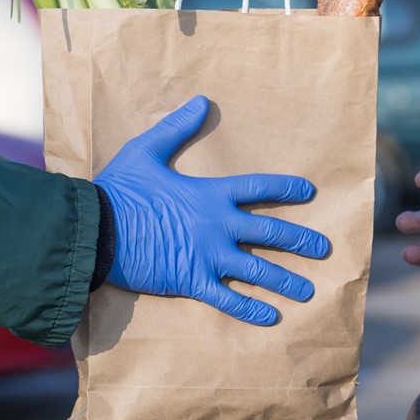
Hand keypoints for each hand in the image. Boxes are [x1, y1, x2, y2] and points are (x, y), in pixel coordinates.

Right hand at [94, 95, 330, 325]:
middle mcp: (218, 225)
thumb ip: (176, 128)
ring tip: (309, 291)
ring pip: (258, 270)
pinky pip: (228, 300)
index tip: (309, 191)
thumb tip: (201, 101)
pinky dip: (251, 310)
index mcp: (210, 193)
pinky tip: (271, 318)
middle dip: (301, 241)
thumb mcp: (146, 151)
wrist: (96, 230)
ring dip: (286, 281)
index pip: (259, 187)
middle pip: (271, 232)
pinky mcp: (192, 281)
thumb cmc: (118, 190)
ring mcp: (208, 256)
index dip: (286, 188)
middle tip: (324, 249)